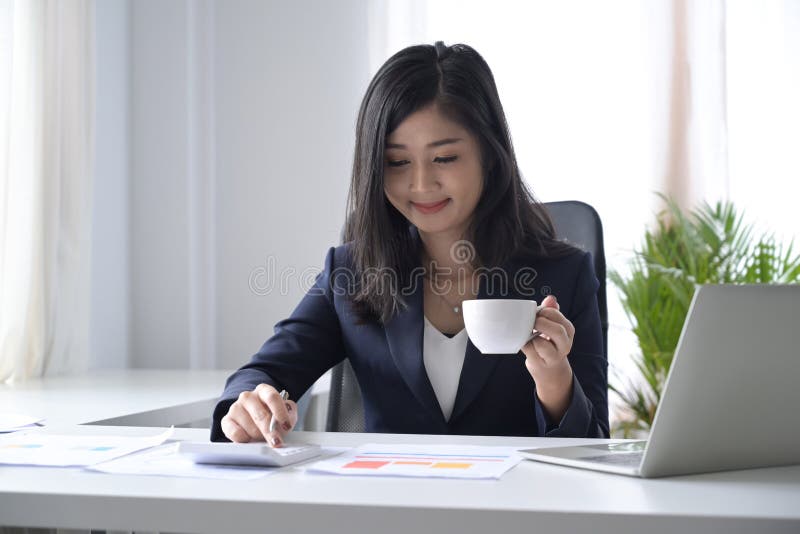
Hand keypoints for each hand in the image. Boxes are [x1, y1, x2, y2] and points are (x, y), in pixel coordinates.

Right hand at [221, 384, 297, 446]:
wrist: (252, 419)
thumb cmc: (271, 415)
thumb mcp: (285, 412)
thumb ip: (290, 413)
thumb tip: (288, 420)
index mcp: (264, 390)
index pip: (272, 397)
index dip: (280, 412)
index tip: (286, 425)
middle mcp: (247, 396)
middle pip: (261, 415)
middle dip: (270, 432)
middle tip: (277, 442)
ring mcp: (235, 407)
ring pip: (251, 428)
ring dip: (259, 437)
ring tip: (262, 437)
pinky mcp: (226, 421)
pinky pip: (236, 434)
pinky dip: (245, 440)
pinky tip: (250, 439)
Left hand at [521, 295, 574, 419]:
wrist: (549, 368)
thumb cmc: (548, 342)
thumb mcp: (552, 325)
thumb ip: (551, 311)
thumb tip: (551, 298)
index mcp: (568, 330)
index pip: (556, 315)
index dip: (543, 311)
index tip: (535, 313)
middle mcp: (565, 343)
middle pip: (556, 330)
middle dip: (540, 323)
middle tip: (532, 323)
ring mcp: (554, 356)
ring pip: (542, 344)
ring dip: (532, 337)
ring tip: (530, 335)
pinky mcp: (541, 364)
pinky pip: (530, 352)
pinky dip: (525, 345)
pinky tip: (526, 343)